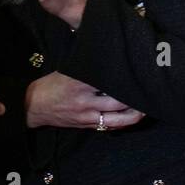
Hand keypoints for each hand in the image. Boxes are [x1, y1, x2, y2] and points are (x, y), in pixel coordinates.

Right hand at [25, 71, 143, 130]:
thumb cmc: (53, 84)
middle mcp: (85, 100)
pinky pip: (108, 126)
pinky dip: (122, 123)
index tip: (138, 74)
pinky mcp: (86, 125)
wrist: (35, 106)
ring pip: (117, 118)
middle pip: (117, 102)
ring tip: (146, 108)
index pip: (108, 80)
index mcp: (80, 82)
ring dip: (134, 115)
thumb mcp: (68, 70)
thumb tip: (109, 57)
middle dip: (135, 99)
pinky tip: (132, 118)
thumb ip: (88, 67)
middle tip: (149, 92)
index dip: (124, 78)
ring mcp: (86, 115)